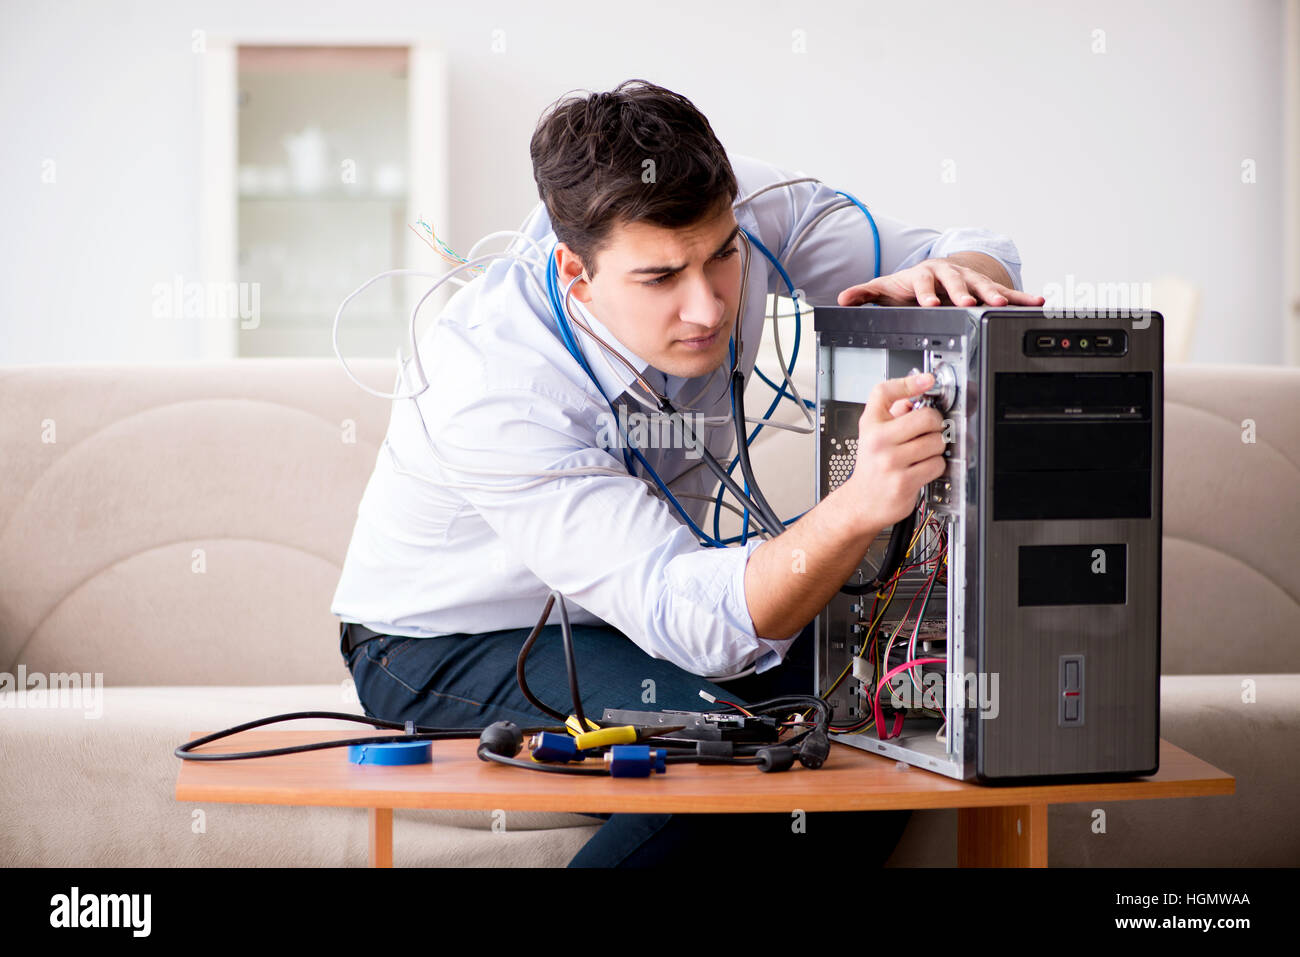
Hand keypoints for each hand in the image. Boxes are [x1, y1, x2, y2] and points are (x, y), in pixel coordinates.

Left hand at [837, 257, 1045, 307]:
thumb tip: (842, 298)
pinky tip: (1038, 301)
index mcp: (925, 275)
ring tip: (1003, 304)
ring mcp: (969, 280)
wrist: (935, 273)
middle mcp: (949, 275)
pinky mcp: (987, 288)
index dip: (926, 292)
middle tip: (970, 303)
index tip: (928, 302)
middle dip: (963, 293)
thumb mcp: (886, 289)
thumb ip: (865, 294)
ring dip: (994, 294)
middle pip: (957, 283)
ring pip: (983, 286)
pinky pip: (1006, 292)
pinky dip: (1021, 297)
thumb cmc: (910, 284)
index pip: (924, 282)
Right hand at [841, 371, 946, 534]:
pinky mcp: (904, 481)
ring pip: (935, 442)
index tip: (927, 380)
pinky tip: (923, 468)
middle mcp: (878, 441)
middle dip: (935, 423)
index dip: (910, 382)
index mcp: (870, 425)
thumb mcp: (873, 434)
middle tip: (930, 429)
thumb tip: (914, 394)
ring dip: (936, 447)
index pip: (885, 392)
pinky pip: (936, 464)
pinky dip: (935, 466)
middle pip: (925, 417)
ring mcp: (890, 462)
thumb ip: (893, 412)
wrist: (862, 502)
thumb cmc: (872, 467)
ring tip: (924, 452)